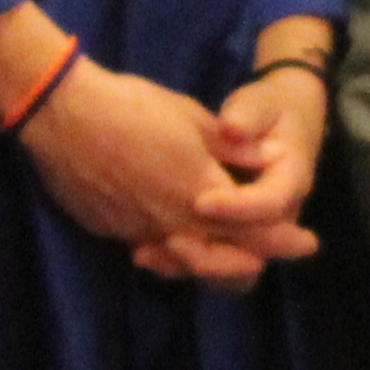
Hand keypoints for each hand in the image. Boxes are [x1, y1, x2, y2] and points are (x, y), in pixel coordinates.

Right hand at [20, 63, 313, 276]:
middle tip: (267, 261)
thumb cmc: (132, 107)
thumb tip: (273, 156)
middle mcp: (172, 220)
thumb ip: (233, 146)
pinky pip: (150, 250)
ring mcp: (138, 230)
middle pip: (222, 258)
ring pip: (184, 261)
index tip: (307, 243)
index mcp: (199, 189)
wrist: (62, 116)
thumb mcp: (191, 117)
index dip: (282, 238)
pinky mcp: (111, 231)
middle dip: (250, 261)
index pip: (253, 227)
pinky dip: (169, 252)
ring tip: (224, 256)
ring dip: (209, 262)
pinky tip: (175, 242)